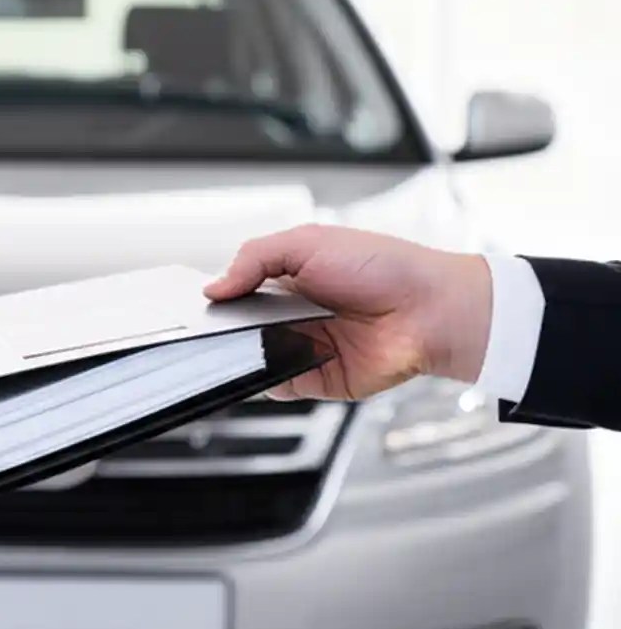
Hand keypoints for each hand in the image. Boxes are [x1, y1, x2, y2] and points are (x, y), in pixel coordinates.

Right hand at [204, 225, 492, 400]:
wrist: (430, 309)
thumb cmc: (384, 267)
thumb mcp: (308, 242)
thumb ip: (254, 258)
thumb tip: (214, 287)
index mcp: (289, 279)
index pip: (238, 290)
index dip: (218, 296)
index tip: (198, 302)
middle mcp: (294, 315)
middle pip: (240, 328)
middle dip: (222, 328)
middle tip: (210, 325)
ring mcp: (303, 348)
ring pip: (253, 358)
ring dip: (242, 354)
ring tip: (240, 341)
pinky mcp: (316, 379)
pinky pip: (277, 386)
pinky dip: (266, 379)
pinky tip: (267, 362)